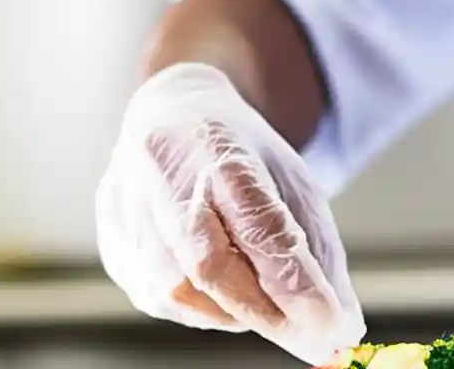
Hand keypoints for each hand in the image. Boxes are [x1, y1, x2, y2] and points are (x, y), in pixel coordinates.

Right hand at [96, 63, 363, 362]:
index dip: (295, 282)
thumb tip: (340, 327)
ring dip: (234, 313)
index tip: (334, 326)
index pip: (258, 223)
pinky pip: (159, 300)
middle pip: (209, 264)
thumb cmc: (243, 154)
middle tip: (314, 340)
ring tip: (266, 302)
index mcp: (219, 148)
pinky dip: (203, 309)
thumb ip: (318, 252)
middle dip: (267, 313)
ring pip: (179, 292)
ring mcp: (127, 210)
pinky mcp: (113, 243)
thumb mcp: (295, 183)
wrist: (172, 114)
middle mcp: (163, 175)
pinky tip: (224, 292)